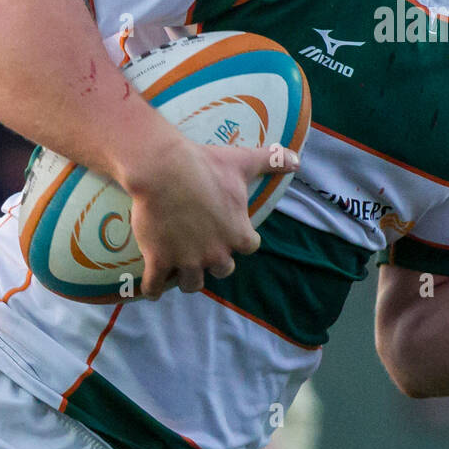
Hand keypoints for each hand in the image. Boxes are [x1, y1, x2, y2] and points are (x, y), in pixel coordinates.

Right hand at [123, 132, 298, 297]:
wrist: (164, 170)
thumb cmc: (206, 166)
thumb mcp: (243, 162)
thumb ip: (271, 162)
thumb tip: (296, 160)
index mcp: (238, 234)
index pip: (248, 247)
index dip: (241, 240)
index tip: (231, 233)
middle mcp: (216, 253)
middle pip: (222, 270)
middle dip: (214, 262)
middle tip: (203, 250)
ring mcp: (187, 260)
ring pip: (191, 284)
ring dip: (187, 278)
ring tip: (179, 271)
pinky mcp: (160, 261)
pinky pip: (155, 287)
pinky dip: (153, 289)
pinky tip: (152, 289)